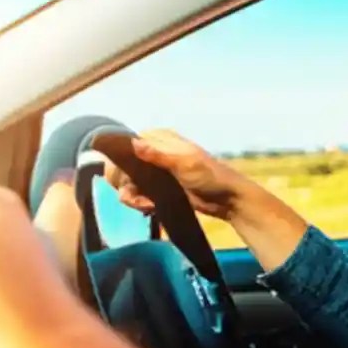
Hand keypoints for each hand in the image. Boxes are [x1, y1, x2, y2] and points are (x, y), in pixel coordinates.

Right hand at [102, 129, 249, 219]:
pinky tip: (150, 208)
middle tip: (134, 197)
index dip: (119, 162)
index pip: (126, 145)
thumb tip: (133, 143)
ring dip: (132, 196)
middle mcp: (153, 152)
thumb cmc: (210, 176)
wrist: (227, 200)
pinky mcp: (157, 188)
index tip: (122, 179)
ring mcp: (154, 172)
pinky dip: (139, 202)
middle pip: (122, 165)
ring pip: (127, 182)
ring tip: (146, 205)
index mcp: (160, 139)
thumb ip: (158, 154)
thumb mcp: (185, 163)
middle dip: (124, 183)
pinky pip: (137, 194)